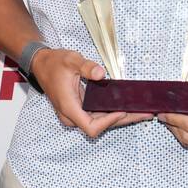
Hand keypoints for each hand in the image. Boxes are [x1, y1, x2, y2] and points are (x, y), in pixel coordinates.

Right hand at [30, 47, 152, 138]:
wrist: (41, 64)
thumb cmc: (54, 63)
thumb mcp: (71, 60)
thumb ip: (86, 67)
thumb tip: (101, 74)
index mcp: (69, 107)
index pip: (92, 127)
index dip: (109, 122)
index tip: (122, 111)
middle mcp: (72, 116)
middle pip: (100, 127)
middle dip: (123, 120)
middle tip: (145, 113)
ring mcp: (76, 114)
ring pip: (101, 122)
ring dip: (121, 118)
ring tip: (142, 112)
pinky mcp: (80, 110)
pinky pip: (98, 116)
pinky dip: (113, 113)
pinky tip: (128, 107)